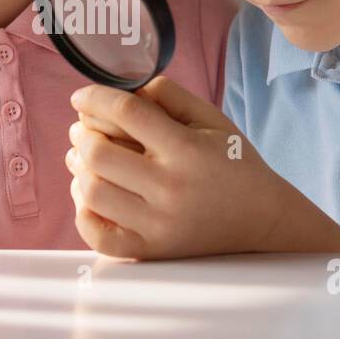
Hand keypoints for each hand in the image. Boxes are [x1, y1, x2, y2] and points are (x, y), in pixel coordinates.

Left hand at [65, 76, 339, 258]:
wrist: (261, 222)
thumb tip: (126, 87)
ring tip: (83, 158)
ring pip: (91, 191)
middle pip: (98, 152)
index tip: (81, 97)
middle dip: (81, 133)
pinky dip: (83, 212)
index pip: (126, 113)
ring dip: (78, 168)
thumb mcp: (212, 121)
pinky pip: (97, 234)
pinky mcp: (150, 251)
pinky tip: (90, 195)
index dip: (94, 98)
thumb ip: (170, 97)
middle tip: (82, 129)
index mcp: (186, 149)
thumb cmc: (234, 165)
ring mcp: (158, 225)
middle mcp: (170, 188)